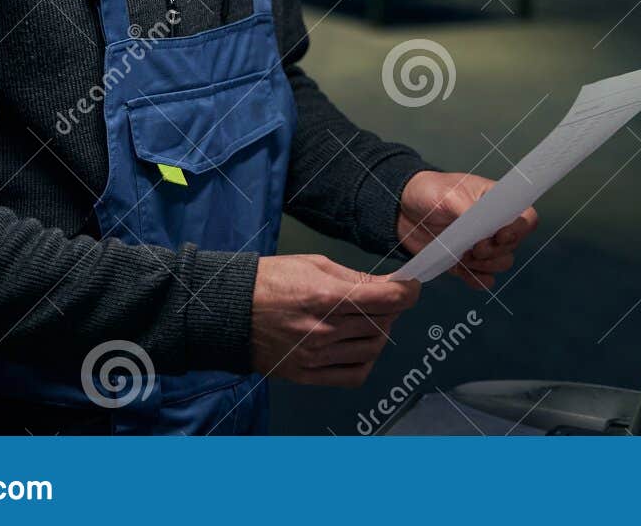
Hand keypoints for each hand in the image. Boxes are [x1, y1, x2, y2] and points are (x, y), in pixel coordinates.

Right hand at [250, 254, 419, 386]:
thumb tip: (389, 285)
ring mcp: (316, 356)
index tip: (410, 288)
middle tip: (382, 300)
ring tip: (367, 321)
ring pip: (373, 349)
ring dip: (379, 334)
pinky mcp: (308, 374)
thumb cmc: (271, 281)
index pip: (387, 300)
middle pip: (383, 324)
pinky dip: (365, 361)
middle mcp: (325, 330)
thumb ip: (355, 278)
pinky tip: (357, 346)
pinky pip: (353, 376)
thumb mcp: (315, 265)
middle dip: (391, 309)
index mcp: (327, 297)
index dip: (408, 292)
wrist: (231, 311)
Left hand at [396, 171, 538, 289]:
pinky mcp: (466, 262)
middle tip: (475, 248)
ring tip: (465, 257)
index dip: (520, 229)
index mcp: (496, 201)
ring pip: (501, 263)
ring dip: (486, 265)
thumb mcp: (448, 194)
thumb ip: (468, 210)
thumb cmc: (429, 191)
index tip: (500, 236)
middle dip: (496, 251)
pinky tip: (464, 273)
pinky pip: (483, 278)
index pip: (526, 216)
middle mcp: (494, 224)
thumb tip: (483, 229)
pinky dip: (477, 279)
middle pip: (514, 245)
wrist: (402, 209)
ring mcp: (481, 244)